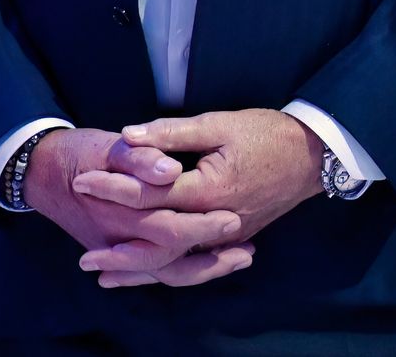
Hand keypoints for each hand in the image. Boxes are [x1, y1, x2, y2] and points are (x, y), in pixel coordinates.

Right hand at [22, 128, 252, 288]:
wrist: (38, 170)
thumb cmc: (78, 152)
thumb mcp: (107, 144)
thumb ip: (139, 156)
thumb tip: (169, 169)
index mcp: (122, 211)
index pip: (170, 227)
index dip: (203, 226)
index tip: (234, 219)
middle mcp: (119, 238)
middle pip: (172, 258)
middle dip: (211, 256)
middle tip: (247, 248)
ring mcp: (115, 249)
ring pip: (163, 272)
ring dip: (202, 269)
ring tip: (237, 259)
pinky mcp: (113, 252)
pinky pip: (150, 271)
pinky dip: (178, 272)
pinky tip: (203, 264)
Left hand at [71, 109, 323, 287]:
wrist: (313, 155)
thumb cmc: (267, 133)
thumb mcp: (219, 123)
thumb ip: (172, 132)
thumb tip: (128, 135)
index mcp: (210, 189)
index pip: (150, 192)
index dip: (113, 186)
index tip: (82, 180)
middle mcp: (216, 221)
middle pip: (157, 237)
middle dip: (117, 240)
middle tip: (82, 246)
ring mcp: (226, 236)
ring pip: (174, 262)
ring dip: (136, 268)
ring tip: (100, 272)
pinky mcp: (231, 239)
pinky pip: (193, 263)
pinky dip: (164, 268)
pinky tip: (142, 273)